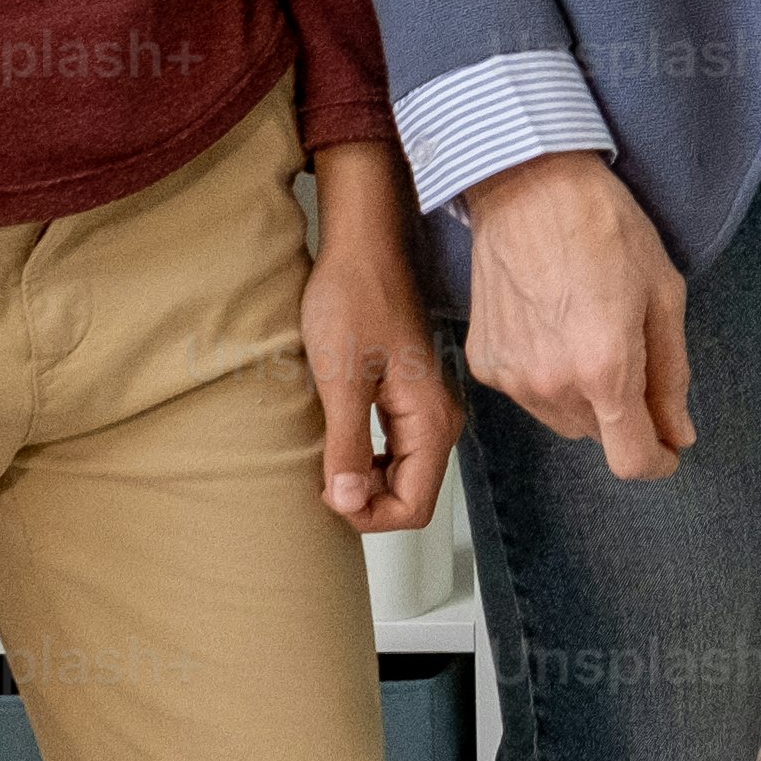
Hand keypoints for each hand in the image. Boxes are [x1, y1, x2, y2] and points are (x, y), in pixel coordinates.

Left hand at [305, 143, 462, 535]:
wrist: (362, 246)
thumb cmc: (354, 298)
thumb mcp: (342, 378)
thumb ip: (347, 446)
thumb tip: (348, 503)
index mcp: (431, 420)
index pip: (412, 508)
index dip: (367, 514)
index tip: (328, 490)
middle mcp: (438, 420)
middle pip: (410, 497)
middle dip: (365, 502)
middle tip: (321, 476)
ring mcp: (426, 409)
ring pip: (402, 477)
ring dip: (363, 482)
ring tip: (325, 458)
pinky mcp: (408, 398)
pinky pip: (394, 451)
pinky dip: (365, 460)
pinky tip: (337, 441)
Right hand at [463, 152, 696, 478]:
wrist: (528, 184)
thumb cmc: (605, 227)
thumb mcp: (664, 294)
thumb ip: (672, 374)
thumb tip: (678, 431)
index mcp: (605, 369)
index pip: (631, 459)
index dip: (657, 459)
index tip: (667, 446)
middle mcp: (553, 384)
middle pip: (598, 437)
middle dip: (623, 412)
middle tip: (631, 351)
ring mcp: (512, 376)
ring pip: (562, 418)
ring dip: (584, 396)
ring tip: (588, 329)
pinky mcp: (484, 361)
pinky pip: (528, 392)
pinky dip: (547, 375)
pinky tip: (553, 324)